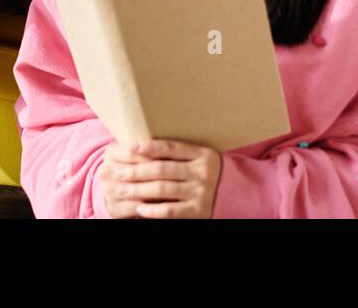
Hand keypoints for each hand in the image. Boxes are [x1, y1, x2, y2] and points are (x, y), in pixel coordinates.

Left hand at [95, 138, 221, 218]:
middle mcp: (201, 172)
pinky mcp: (198, 211)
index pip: (171, 148)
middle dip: (137, 171)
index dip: (149, 147)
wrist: (238, 193)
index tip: (130, 146)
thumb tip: (146, 146)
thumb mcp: (202, 157)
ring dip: (139, 190)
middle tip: (119, 172)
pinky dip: (154, 210)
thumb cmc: (211, 172)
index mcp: (202, 154)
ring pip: (163, 189)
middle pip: (162, 169)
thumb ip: (181, 153)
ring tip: (123, 189)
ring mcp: (200, 192)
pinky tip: (140, 209)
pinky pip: (171, 211)